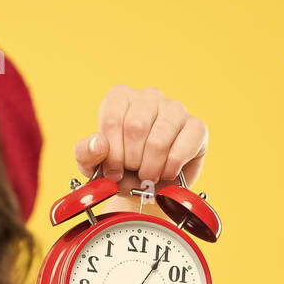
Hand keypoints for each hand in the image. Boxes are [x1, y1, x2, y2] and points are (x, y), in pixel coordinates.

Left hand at [72, 85, 208, 197]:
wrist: (148, 187)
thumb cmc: (120, 169)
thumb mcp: (93, 165)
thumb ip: (86, 152)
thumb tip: (99, 144)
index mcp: (119, 98)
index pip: (113, 119)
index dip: (112, 153)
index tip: (113, 171)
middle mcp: (148, 97)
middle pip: (136, 127)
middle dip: (131, 160)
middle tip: (133, 172)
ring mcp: (175, 109)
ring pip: (159, 139)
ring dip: (150, 167)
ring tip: (149, 175)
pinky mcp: (196, 127)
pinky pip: (182, 148)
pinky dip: (170, 168)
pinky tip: (166, 172)